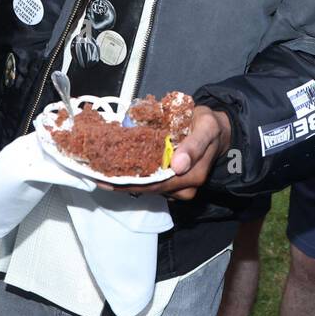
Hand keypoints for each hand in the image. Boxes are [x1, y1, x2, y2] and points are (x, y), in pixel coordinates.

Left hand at [105, 105, 231, 200]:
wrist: (218, 132)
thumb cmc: (210, 126)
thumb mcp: (207, 127)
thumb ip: (194, 145)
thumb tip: (178, 165)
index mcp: (192, 175)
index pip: (156, 184)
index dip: (131, 183)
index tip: (108, 179)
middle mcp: (184, 187)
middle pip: (148, 189)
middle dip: (122, 184)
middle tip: (96, 175)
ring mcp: (178, 188)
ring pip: (148, 188)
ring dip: (126, 181)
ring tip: (102, 172)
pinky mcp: (172, 183)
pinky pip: (151, 183)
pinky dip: (134, 177)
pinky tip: (117, 170)